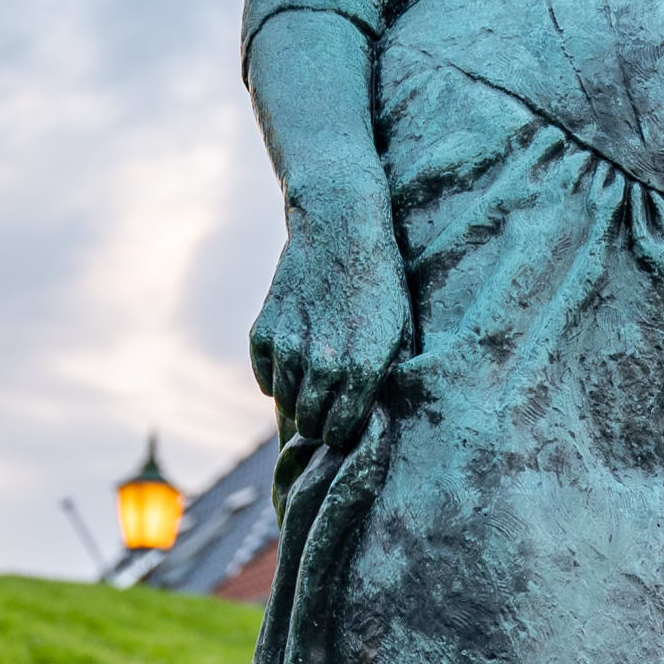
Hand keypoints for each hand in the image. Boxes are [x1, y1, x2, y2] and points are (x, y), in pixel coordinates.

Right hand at [248, 206, 412, 452]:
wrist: (340, 229)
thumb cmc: (379, 282)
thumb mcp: (398, 331)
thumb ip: (384, 378)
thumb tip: (371, 418)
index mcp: (362, 368)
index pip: (341, 432)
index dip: (342, 433)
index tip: (344, 427)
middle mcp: (323, 363)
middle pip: (310, 423)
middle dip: (319, 424)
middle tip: (326, 414)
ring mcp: (289, 348)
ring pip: (285, 403)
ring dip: (297, 403)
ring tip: (311, 391)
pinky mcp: (265, 331)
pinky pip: (264, 377)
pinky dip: (275, 379)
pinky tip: (293, 368)